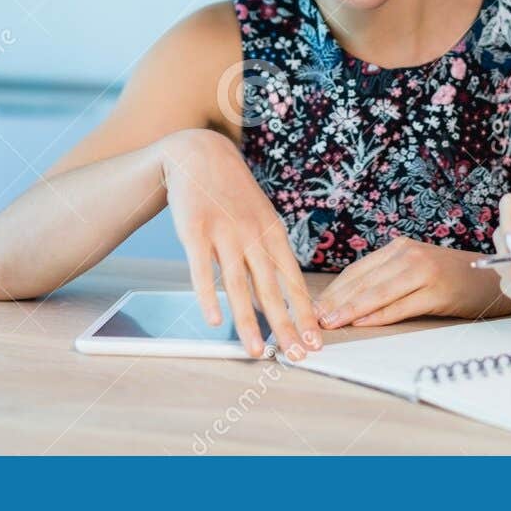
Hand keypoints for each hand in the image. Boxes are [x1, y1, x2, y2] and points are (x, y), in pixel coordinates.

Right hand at [159, 129, 320, 359]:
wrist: (201, 154)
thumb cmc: (234, 195)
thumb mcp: (261, 219)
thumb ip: (269, 255)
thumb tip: (281, 296)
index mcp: (273, 234)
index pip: (293, 280)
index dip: (304, 312)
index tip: (315, 341)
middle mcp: (253, 235)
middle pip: (271, 288)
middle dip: (286, 325)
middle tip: (297, 356)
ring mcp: (224, 233)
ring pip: (238, 285)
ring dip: (249, 322)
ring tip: (257, 351)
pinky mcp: (195, 231)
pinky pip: (201, 269)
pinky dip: (207, 296)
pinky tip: (214, 320)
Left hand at [314, 237, 510, 328]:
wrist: (493, 278)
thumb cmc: (451, 277)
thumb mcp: (415, 270)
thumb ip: (386, 279)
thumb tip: (348, 302)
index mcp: (399, 248)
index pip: (357, 270)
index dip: (333, 290)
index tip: (313, 307)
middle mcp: (409, 255)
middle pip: (363, 281)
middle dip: (335, 301)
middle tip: (313, 319)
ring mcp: (424, 272)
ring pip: (378, 293)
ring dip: (351, 310)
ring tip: (331, 323)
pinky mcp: (437, 291)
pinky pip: (401, 305)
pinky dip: (379, 315)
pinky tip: (362, 323)